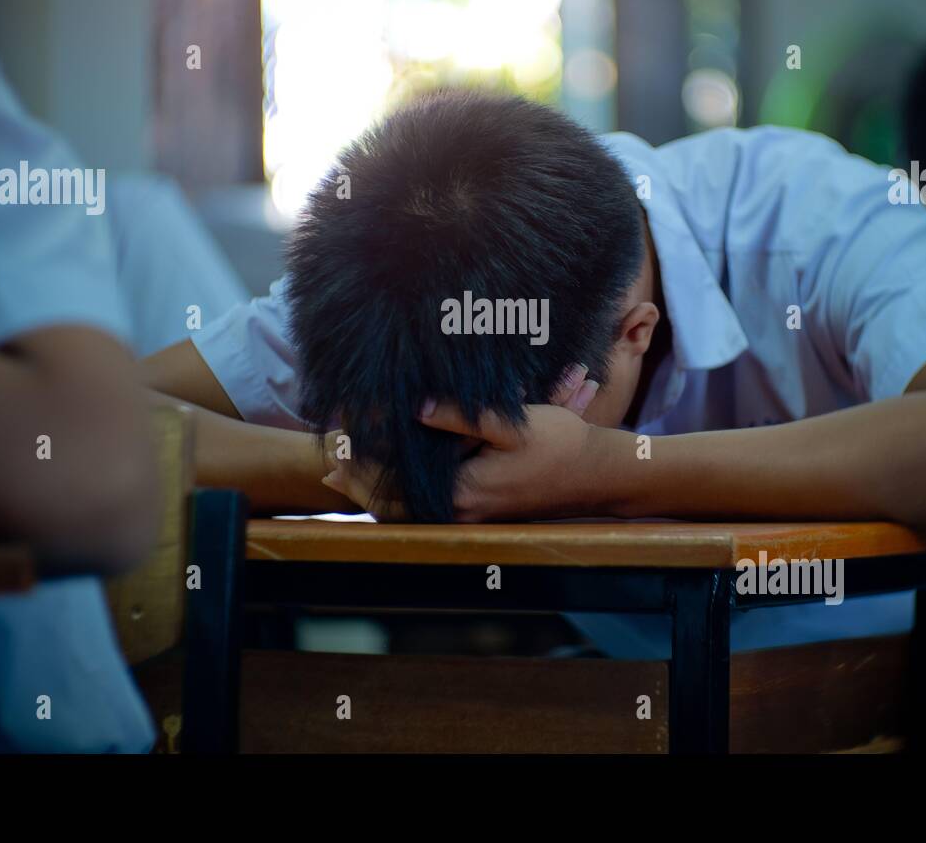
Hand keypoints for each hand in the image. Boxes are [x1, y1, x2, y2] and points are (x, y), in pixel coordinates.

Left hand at [321, 363, 600, 519]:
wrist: (596, 475)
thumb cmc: (559, 445)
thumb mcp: (509, 424)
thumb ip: (458, 415)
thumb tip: (413, 406)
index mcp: (463, 494)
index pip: (394, 488)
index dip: (361, 467)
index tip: (336, 445)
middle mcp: (462, 514)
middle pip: (394, 506)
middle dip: (359, 483)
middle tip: (329, 462)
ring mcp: (471, 518)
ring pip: (411, 509)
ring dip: (379, 491)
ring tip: (348, 471)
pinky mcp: (480, 513)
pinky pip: (429, 508)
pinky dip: (403, 495)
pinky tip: (392, 482)